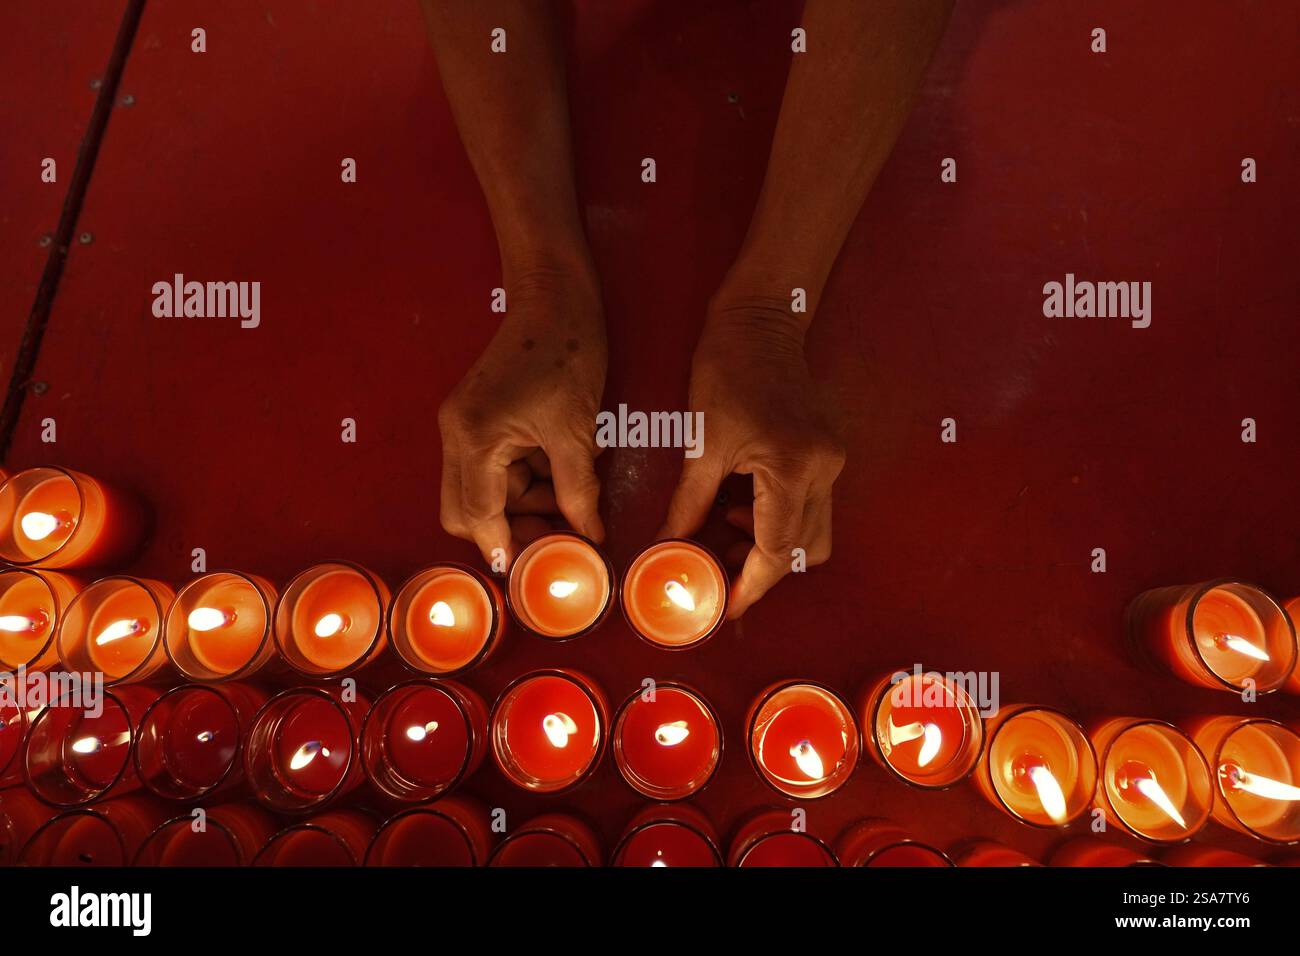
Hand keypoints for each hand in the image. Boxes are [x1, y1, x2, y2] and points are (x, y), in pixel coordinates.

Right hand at [438, 266, 605, 565]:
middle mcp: (457, 435)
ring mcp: (464, 425)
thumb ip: (578, 490)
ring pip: (485, 491)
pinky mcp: (478, 417)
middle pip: (466, 510)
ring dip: (525, 503)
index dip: (506, 547)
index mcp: (473, 438)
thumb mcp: (578, 431)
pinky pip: (496, 466)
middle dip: (510, 528)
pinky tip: (563, 469)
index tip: (534, 571)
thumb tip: (589, 538)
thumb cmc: (568, 354)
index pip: (477, 516)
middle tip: (558, 536)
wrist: (555, 296)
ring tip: (574, 496)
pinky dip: (527, 477)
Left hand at [661, 295, 844, 617]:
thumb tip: (669, 547)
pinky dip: (779, 519)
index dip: (750, 584)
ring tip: (725, 531)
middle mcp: (822, 470)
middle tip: (720, 571)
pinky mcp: (829, 453)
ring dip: (772, 545)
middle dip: (763, 570)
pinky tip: (742, 505)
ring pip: (813, 532)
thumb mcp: (701, 442)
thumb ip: (690, 503)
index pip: (776, 548)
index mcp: (791, 468)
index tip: (725, 607)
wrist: (760, 321)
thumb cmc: (725, 371)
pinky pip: (811, 505)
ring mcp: (832, 461)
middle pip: (804, 550)